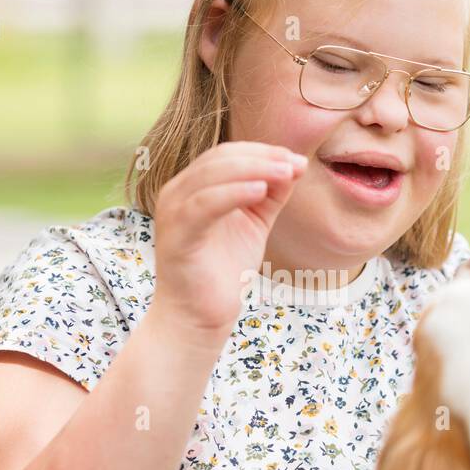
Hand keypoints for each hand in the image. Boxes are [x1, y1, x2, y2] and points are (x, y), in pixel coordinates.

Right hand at [151, 141, 307, 336]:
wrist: (198, 317)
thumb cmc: (222, 272)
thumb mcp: (254, 224)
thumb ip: (270, 195)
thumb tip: (294, 164)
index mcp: (193, 187)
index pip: (227, 155)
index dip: (263, 152)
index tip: (296, 160)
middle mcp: (177, 193)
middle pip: (220, 158)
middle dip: (262, 157)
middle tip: (294, 164)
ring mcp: (173, 211)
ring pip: (212, 175)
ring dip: (254, 169)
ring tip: (286, 173)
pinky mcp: (176, 234)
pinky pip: (205, 204)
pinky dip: (234, 193)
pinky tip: (261, 191)